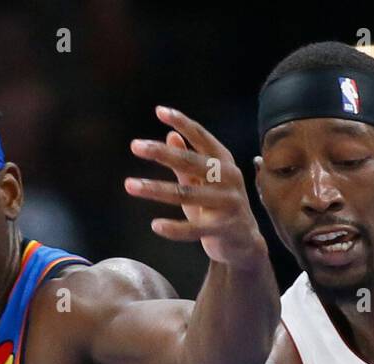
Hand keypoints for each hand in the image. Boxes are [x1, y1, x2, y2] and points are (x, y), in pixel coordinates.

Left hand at [125, 106, 267, 267]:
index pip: (202, 137)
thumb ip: (187, 162)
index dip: (182, 123)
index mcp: (224, 162)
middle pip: (190, 162)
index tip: (160, 111)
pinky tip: (155, 225)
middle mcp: (228, 178)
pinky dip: (173, 228)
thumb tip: (170, 136)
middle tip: (135, 145)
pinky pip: (193, 229)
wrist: (244, 242)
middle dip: (161, 153)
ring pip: (186, 194)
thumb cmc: (219, 207)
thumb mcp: (204, 181)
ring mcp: (227, 204)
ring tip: (130, 185)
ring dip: (155, 189)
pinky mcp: (222, 228)